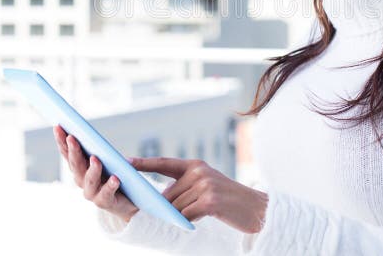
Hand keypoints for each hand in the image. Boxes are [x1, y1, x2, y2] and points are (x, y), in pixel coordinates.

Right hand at [53, 125, 138, 222]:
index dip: (61, 141)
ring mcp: (92, 193)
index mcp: (80, 168)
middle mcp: (82, 181)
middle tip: (72, 137)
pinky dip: (110, 185)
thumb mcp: (110, 159)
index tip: (58, 126)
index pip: (68, 153)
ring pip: (89, 181)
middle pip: (76, 165)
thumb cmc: (118, 175)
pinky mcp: (106, 202)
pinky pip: (107, 194)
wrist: (130, 200)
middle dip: (73, 151)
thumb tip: (98, 141)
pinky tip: (115, 178)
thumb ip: (103, 150)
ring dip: (92, 169)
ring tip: (96, 158)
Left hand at [131, 156, 267, 233]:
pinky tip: (196, 221)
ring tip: (193, 216)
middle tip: (166, 215)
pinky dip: (187, 221)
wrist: (256, 209)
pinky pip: (186, 215)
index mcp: (196, 165)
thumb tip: (161, 201)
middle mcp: (199, 171)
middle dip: (166, 207)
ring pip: (176, 206)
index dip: (144, 163)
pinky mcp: (209, 201)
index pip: (164, 163)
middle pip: (168, 194)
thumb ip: (186, 188)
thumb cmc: (228, 201)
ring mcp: (204, 185)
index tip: (126, 162)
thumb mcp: (207, 186)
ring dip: (179, 216)